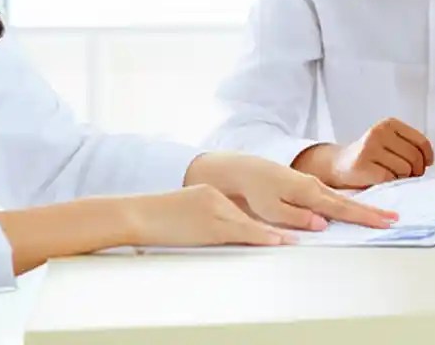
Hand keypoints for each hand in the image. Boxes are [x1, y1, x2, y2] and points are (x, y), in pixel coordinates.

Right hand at [124, 185, 293, 246]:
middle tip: (297, 233)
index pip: (241, 207)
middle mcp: (215, 198)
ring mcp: (213, 211)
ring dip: (271, 234)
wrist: (137, 214)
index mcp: (209, 192)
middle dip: (273, 225)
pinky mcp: (209, 226)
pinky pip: (240, 233)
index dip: (263, 216)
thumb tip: (225, 229)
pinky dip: (259, 237)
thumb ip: (206, 214)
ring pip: (249, 224)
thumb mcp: (186, 210)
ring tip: (292, 240)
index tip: (279, 223)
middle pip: (250, 214)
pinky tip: (273, 240)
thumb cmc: (156, 217)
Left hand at [184, 152, 397, 229]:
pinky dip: (349, 203)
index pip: (342, 208)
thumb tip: (323, 223)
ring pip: (343, 199)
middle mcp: (316, 187)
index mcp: (309, 193)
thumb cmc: (257, 192)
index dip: (364, 217)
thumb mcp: (272, 209)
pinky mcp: (309, 186)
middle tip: (394, 218)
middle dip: (372, 212)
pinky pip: (334, 197)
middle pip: (349, 202)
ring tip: (382, 215)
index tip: (385, 222)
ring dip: (363, 208)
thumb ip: (298, 217)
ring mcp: (314, 185)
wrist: (246, 171)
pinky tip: (356, 207)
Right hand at [294, 118, 434, 188]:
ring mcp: (369, 148)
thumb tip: (429, 161)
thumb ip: (409, 146)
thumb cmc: (370, 157)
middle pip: (414, 157)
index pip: (421, 141)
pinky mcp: (362, 165)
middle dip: (416, 170)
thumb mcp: (390, 142)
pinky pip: (390, 179)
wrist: (339, 165)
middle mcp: (378, 132)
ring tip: (392, 176)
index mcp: (389, 124)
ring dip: (402, 178)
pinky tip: (382, 180)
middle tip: (408, 175)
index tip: (425, 164)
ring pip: (404, 169)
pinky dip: (390, 183)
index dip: (427, 157)